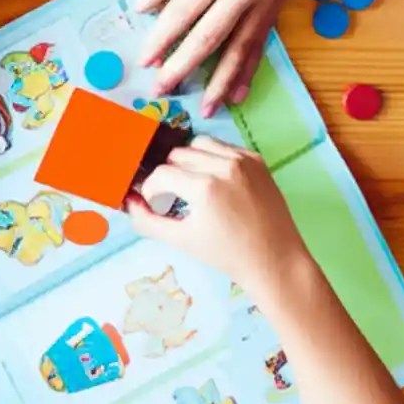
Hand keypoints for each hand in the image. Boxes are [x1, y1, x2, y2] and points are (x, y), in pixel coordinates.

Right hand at [125, 137, 309, 290]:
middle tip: (172, 196)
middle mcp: (224, 166)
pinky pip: (223, 147)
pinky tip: (214, 180)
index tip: (155, 202)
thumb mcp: (182, 240)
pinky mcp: (256, 159)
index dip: (151, 189)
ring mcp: (243, 160)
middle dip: (169, 174)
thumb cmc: (228, 255)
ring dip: (189, 160)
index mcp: (205, 187)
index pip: (162, 174)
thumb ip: (148, 221)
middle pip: (178, 155)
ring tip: (192, 183)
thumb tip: (129, 202)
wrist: (275, 259)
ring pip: (199, 144)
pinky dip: (212, 158)